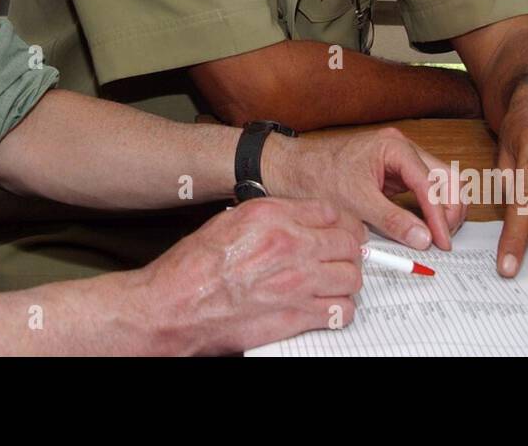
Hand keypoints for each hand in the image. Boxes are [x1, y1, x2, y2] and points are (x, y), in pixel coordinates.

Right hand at [140, 198, 364, 354]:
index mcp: (271, 216)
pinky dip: (341, 310)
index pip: (330, 211)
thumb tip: (291, 218)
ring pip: (352, 276)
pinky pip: (342, 311)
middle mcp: (289, 244)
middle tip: (342, 255)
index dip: (338, 222)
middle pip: (349, 241)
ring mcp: (298, 282)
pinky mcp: (298, 315)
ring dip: (346, 278)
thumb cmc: (191, 268)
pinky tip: (329, 306)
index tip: (338, 230)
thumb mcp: (227, 222)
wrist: (175, 306)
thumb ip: (267, 217)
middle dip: (348, 248)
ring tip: (336, 281)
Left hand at [265, 127, 466, 251]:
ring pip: (439, 182)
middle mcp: (402, 148)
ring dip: (444, 208)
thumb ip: (393, 220)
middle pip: (445, 177)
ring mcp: (399, 159)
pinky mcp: (394, 172)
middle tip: (445, 239)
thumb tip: (423, 238)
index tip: (442, 241)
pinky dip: (430, 207)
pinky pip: (423, 188)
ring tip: (440, 235)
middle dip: (450, 209)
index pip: (431, 183)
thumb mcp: (356, 203)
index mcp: (395, 147)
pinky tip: (427, 227)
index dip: (440, 215)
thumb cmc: (318, 176)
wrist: (292, 169)